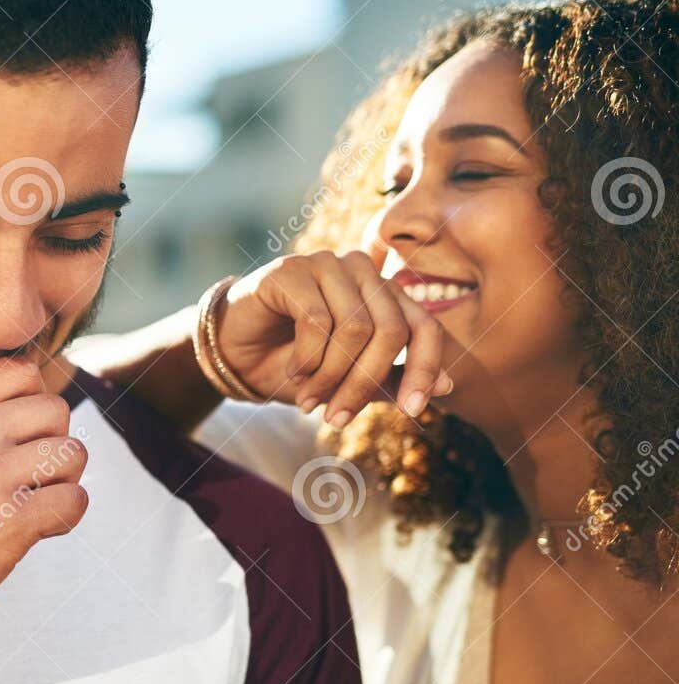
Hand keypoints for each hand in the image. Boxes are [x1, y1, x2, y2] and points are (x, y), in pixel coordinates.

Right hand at [0, 314, 89, 648]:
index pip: (19, 372)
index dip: (28, 401)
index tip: (15, 435)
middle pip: (55, 409)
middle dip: (49, 442)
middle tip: (25, 474)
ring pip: (72, 453)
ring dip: (61, 480)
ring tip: (32, 500)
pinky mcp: (12, 526)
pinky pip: (74, 501)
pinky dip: (65, 518)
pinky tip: (36, 530)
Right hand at [216, 251, 453, 426]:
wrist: (235, 354)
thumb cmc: (295, 365)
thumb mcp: (349, 379)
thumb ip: (392, 378)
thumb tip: (448, 388)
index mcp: (384, 292)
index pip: (425, 327)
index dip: (426, 369)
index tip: (414, 411)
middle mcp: (361, 270)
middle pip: (390, 330)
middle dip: (365, 384)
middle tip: (339, 419)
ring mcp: (325, 264)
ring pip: (354, 328)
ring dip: (331, 376)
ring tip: (310, 400)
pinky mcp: (290, 271)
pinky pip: (316, 320)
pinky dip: (307, 358)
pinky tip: (294, 372)